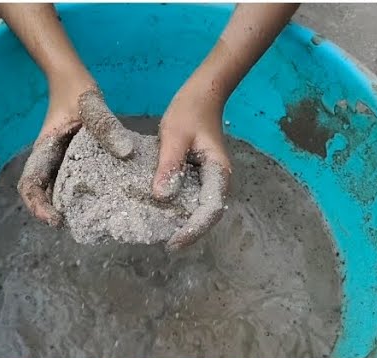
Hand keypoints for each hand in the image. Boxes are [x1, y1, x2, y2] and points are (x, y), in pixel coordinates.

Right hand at [18, 85, 138, 226]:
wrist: (72, 81)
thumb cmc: (76, 92)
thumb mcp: (90, 103)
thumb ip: (104, 125)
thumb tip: (125, 153)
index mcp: (44, 150)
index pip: (30, 184)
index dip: (38, 206)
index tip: (56, 219)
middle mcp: (48, 162)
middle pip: (41, 195)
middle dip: (52, 214)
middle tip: (75, 227)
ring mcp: (60, 163)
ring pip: (57, 192)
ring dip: (67, 208)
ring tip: (90, 221)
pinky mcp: (74, 163)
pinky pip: (74, 184)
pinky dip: (83, 197)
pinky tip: (104, 203)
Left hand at [154, 82, 231, 250]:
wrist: (201, 95)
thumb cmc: (190, 112)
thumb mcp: (175, 136)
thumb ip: (169, 166)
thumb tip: (161, 197)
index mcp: (218, 172)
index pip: (210, 210)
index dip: (193, 230)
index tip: (173, 243)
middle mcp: (217, 180)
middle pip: (206, 216)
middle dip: (187, 232)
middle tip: (162, 244)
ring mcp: (208, 180)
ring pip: (198, 210)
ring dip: (182, 224)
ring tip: (158, 235)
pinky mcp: (198, 177)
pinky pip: (190, 199)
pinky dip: (177, 210)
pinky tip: (158, 215)